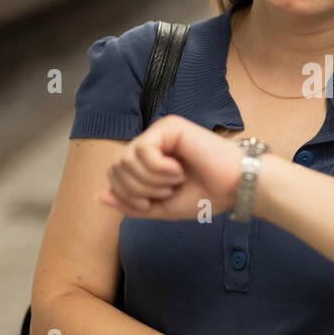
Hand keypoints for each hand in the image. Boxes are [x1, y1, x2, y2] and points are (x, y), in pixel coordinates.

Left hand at [96, 114, 243, 219]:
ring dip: (149, 180)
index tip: (149, 205)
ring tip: (174, 181)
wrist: (234, 188)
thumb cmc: (204, 196)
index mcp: (147, 162)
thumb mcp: (160, 208)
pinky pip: (143, 149)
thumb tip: (99, 196)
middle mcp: (151, 144)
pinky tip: (178, 170)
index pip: (114, 175)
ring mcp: (159, 133)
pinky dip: (158, 168)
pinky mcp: (169, 127)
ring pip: (126, 159)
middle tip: (165, 192)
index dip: (125, 195)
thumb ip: (130, 204)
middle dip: (136, 189)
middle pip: (116, 167)